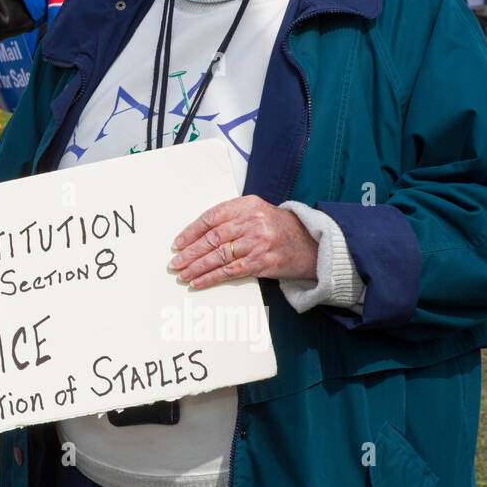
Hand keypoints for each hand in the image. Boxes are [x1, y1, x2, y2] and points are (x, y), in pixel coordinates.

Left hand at [170, 195, 317, 289]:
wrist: (311, 244)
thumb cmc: (278, 228)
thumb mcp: (256, 212)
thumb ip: (231, 218)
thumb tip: (197, 235)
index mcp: (247, 205)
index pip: (212, 217)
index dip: (191, 231)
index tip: (178, 242)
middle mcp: (252, 221)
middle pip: (213, 238)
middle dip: (190, 252)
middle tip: (175, 262)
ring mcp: (258, 242)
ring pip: (219, 256)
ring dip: (197, 267)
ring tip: (183, 273)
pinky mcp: (262, 262)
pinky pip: (230, 271)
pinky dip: (211, 277)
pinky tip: (199, 282)